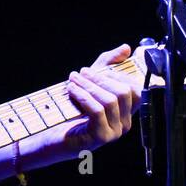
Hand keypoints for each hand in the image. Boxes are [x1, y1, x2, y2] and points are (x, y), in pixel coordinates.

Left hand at [21, 44, 141, 165]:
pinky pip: (97, 111)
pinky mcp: (101, 137)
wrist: (51, 136)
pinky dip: (83, 96)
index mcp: (126, 112)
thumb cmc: (71, 110)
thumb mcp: (91, 83)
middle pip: (123, 93)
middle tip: (82, 72)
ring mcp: (115, 132)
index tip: (96, 69)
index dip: (117, 75)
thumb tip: (126, 48)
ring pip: (109, 101)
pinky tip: (71, 90)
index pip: (134, 89)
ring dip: (89, 86)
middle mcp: (125, 124)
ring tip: (73, 79)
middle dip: (101, 78)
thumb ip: (108, 64)